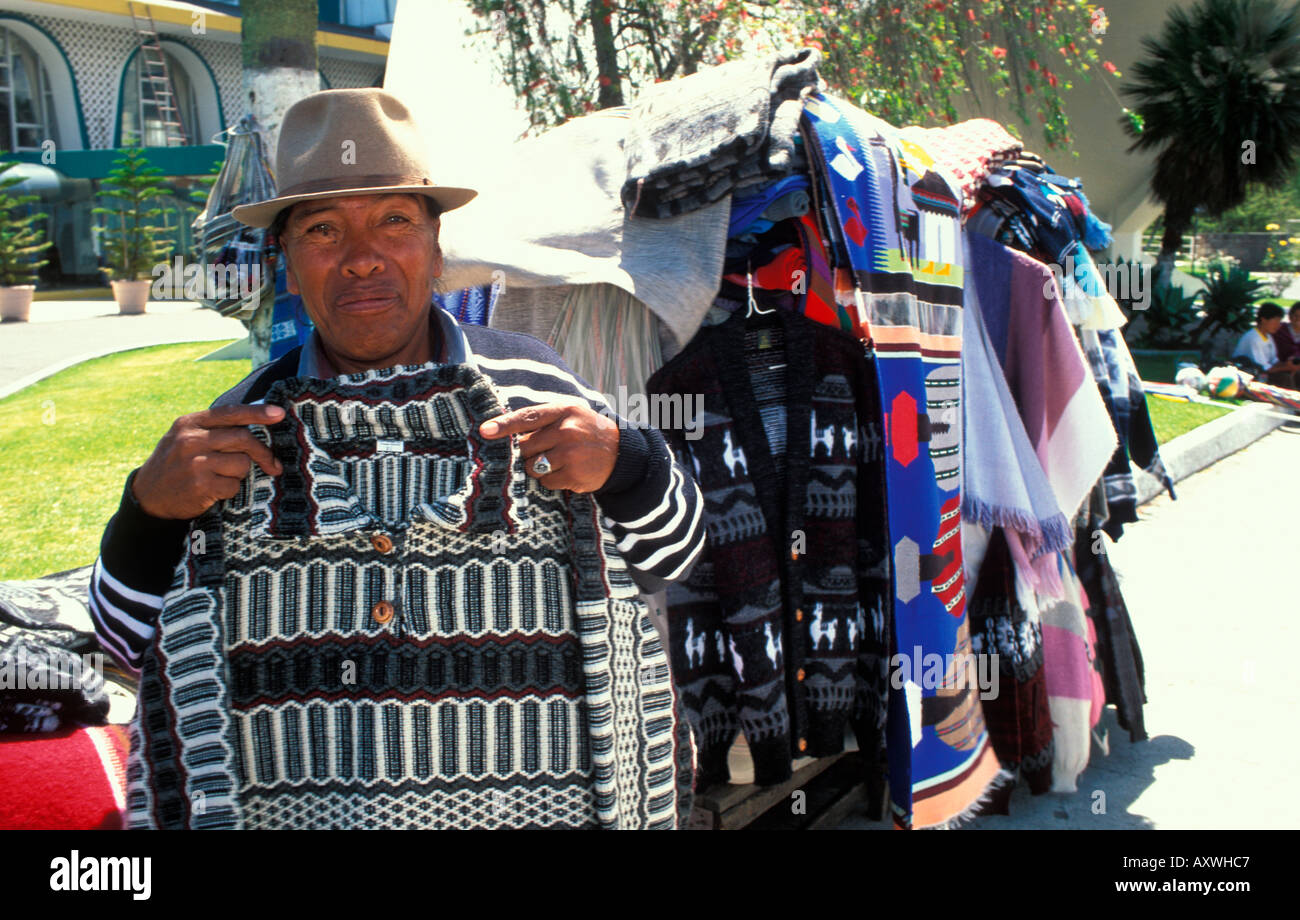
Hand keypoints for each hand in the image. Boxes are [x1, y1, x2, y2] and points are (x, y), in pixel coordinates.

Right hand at [132, 404, 285, 519]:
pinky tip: (214, 490)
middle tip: (273, 464)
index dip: (257, 413)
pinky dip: (230, 489)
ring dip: (240, 473)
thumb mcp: (184, 438)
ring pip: (242, 463)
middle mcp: (191, 440)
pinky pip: (234, 485)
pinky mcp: (200, 485)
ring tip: (222, 477)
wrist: (147, 496)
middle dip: (263, 453)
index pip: (229, 413)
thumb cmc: (175, 464)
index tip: (279, 414)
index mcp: (189, 423)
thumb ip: (213, 429)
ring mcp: (195, 463)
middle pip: (243, 439)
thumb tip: (256, 425)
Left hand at [479, 403, 618, 492]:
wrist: (620, 453)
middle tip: (545, 449)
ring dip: (539, 467)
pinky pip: (546, 482)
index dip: (503, 425)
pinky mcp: (574, 475)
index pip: (527, 417)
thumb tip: (505, 431)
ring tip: (558, 461)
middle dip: (528, 452)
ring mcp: (571, 455)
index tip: (485, 430)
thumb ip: (543, 419)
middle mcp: (567, 431)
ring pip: (533, 467)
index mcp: (563, 411)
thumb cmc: (586, 431)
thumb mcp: (570, 414)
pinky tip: (568, 471)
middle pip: (525, 447)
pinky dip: (552, 479)